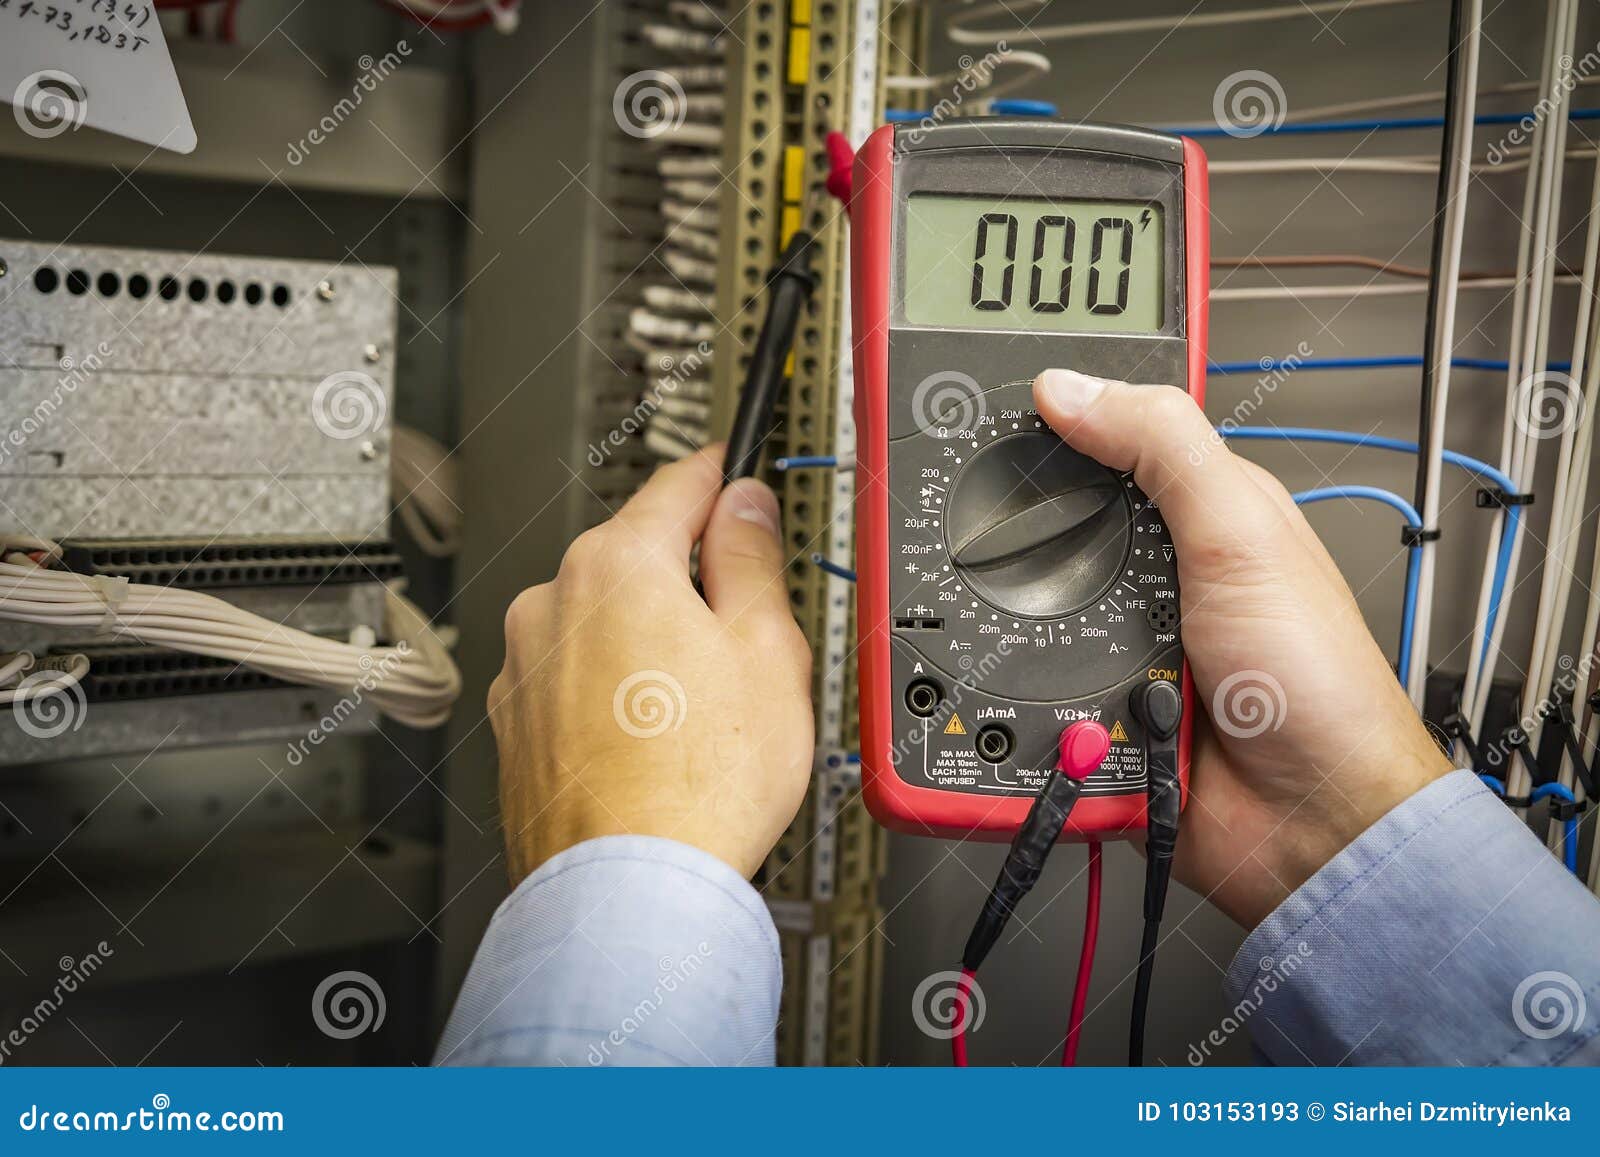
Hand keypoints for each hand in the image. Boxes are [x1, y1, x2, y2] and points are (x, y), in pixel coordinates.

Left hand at [488, 446, 813, 883]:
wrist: (630, 892)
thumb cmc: (698, 785)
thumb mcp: (765, 648)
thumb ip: (751, 558)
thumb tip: (742, 504)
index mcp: (616, 565)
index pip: (677, 487)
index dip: (718, 475)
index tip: (731, 470)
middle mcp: (552, 605)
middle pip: (637, 561)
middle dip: (688, 584)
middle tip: (743, 639)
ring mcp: (524, 669)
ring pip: (603, 626)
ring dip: (646, 643)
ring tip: (699, 716)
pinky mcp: (516, 728)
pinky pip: (575, 683)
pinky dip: (613, 694)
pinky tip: (655, 744)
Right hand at [1034, 369, 1451, 927]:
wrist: (1312, 827)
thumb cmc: (1316, 688)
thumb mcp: (1242, 537)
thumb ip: (1164, 449)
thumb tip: (1071, 389)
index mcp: (1194, 519)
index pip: (1102, 449)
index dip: (1048, 431)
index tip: (981, 419)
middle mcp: (1152, 584)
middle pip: (1045, 540)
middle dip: (1012, 551)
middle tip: (969, 537)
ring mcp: (1117, 653)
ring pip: (1021, 622)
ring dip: (1014, 639)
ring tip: (1026, 641)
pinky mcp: (1090, 718)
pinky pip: (1021, 700)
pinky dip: (1014, 706)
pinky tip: (1029, 703)